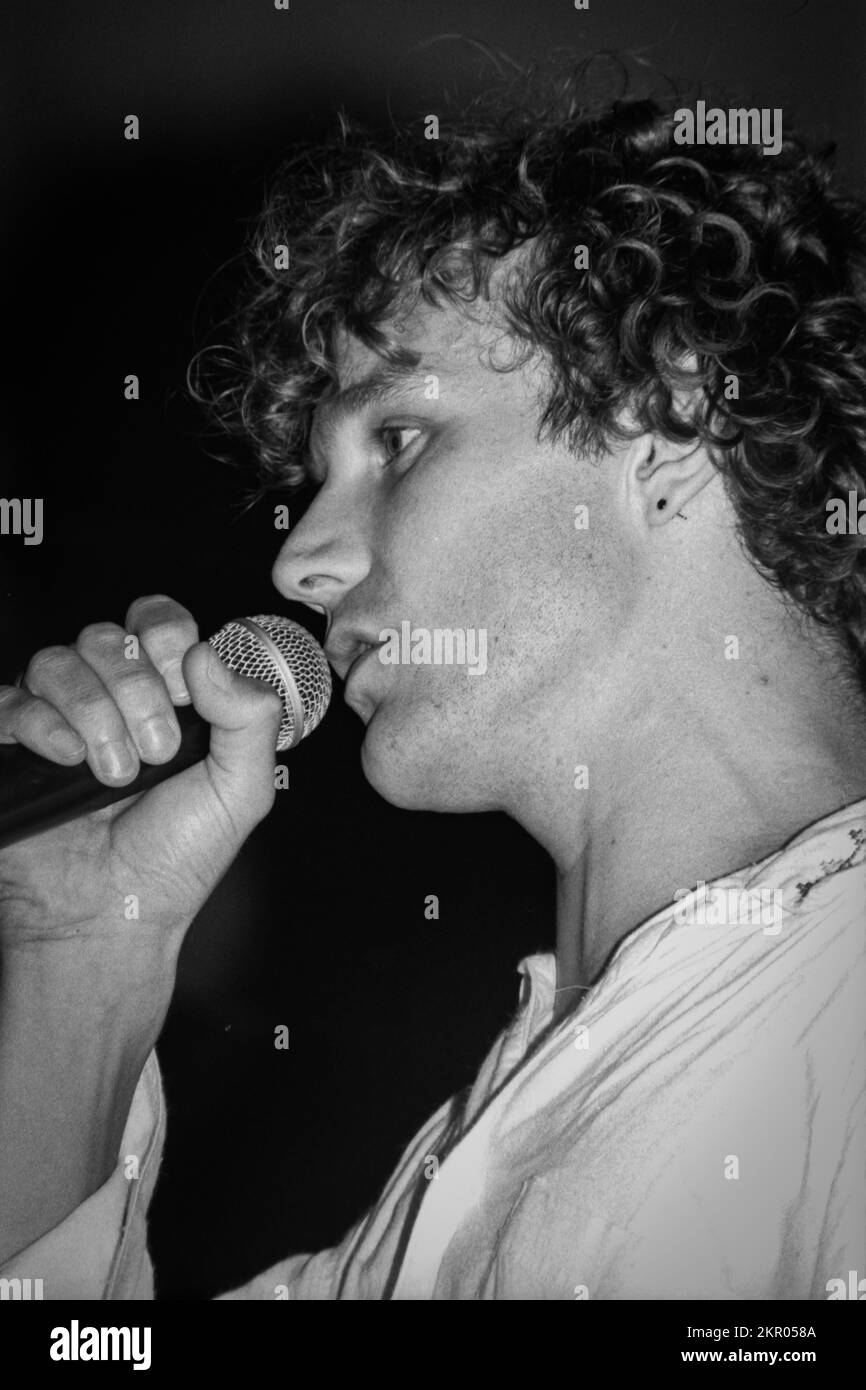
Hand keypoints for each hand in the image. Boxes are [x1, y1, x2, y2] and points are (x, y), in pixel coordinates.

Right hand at [0, 595, 281, 958]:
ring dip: (95, 715)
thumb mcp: (242, 790)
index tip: (184, 690)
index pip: (157, 621)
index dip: (168, 640)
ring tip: (116, 774)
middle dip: (138, 692)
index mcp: (167, 697)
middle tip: (158, 752)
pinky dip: (42, 726)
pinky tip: (69, 761)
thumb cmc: (176, 859)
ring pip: (57, 660)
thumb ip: (249, 717)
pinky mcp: (13, 746)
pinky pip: (9, 701)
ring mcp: (58, 719)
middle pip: (107, 636)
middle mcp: (110, 698)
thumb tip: (211, 652)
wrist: (114, 916)